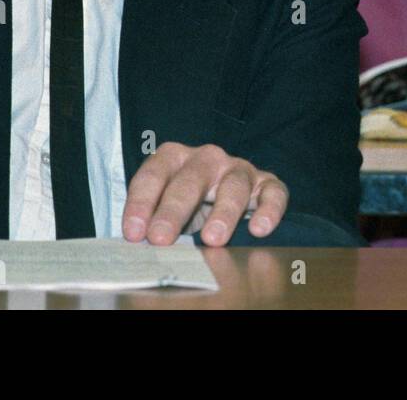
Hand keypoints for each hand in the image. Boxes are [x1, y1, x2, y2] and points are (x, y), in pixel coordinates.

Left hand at [122, 142, 288, 246]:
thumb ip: (151, 222)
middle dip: (173, 210)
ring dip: (223, 212)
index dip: (141, 203)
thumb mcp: (164, 209)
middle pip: (190, 180)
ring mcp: (238, 169)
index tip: (134, 234)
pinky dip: (269, 209)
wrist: (222, 197)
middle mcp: (207, 158)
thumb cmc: (186, 205)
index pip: (153, 175)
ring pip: (233, 185)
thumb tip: (138, 248)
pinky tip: (259, 229)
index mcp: (173, 157)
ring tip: (212, 239)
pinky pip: (273, 192)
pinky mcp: (266, 183)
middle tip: (160, 239)